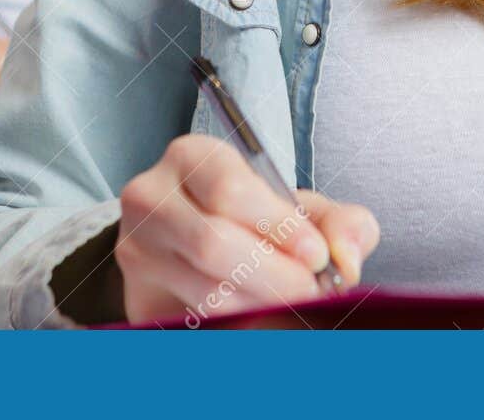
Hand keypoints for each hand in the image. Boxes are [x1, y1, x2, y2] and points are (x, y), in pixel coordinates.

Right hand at [115, 133, 379, 324]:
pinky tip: (263, 322)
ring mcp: (137, 250)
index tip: (317, 256)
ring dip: (260, 306)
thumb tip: (346, 258)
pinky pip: (195, 322)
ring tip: (292, 306)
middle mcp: (150, 197)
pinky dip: (239, 327)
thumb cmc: (253, 220)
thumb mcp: (299, 208)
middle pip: (212, 243)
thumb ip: (338, 222)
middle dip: (275, 274)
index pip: (229, 190)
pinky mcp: (137, 300)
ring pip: (204, 290)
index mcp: (191, 157)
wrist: (193, 248)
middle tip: (311, 291)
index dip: (279, 227)